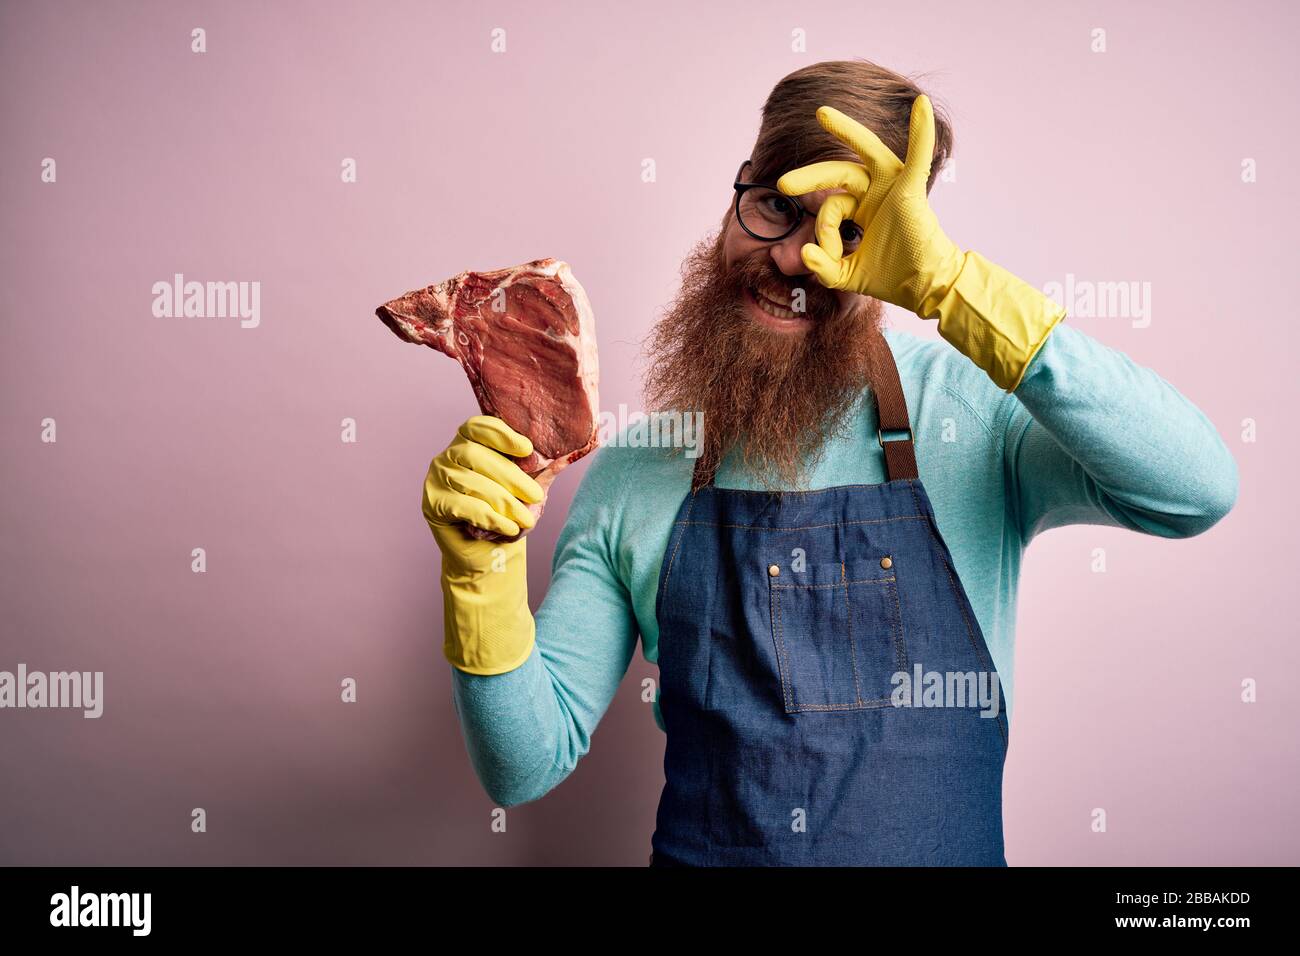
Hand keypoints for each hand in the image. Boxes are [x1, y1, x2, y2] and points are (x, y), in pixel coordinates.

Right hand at [423, 415, 544, 543]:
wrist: (485, 553)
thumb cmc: (505, 514)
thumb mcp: (526, 490)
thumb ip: (541, 472)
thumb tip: (566, 457)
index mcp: (468, 442)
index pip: (478, 426)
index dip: (501, 434)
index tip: (527, 449)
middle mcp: (448, 456)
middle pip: (475, 455)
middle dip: (510, 476)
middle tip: (535, 496)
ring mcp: (436, 479)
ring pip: (470, 482)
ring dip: (503, 502)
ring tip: (525, 519)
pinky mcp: (432, 504)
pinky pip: (463, 506)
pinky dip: (490, 517)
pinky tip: (508, 527)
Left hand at [776, 95, 964, 318]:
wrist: (922, 286)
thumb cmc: (890, 278)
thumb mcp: (846, 275)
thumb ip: (823, 267)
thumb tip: (804, 253)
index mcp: (861, 209)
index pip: (831, 209)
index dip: (824, 232)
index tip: (830, 256)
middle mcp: (875, 193)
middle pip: (838, 173)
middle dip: (809, 177)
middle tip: (783, 185)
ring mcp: (893, 188)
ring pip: (867, 152)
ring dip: (846, 131)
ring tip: (821, 114)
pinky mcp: (911, 190)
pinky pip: (918, 156)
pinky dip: (921, 131)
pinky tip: (920, 105)